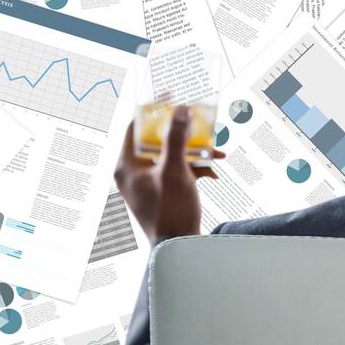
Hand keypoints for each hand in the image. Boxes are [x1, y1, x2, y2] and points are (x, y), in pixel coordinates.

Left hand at [114, 106, 223, 243]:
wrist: (179, 247)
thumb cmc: (171, 210)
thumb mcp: (176, 170)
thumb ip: (177, 138)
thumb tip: (180, 110)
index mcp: (127, 165)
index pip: (135, 127)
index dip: (153, 110)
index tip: (170, 96)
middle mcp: (133, 172)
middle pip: (157, 140)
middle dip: (183, 133)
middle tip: (199, 123)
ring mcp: (146, 183)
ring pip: (170, 155)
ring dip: (194, 153)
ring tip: (217, 153)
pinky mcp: (160, 192)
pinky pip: (176, 171)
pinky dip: (194, 169)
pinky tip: (212, 174)